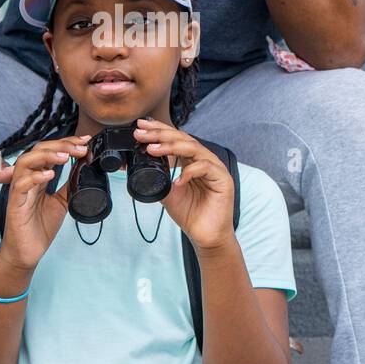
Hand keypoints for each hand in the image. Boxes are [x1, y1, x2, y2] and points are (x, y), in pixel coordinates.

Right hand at [0, 134, 90, 271]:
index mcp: (37, 177)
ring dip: (47, 155)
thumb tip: (85, 166)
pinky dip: (35, 177)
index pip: (49, 151)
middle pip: (38, 150)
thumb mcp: (62, 202)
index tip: (86, 141)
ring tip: (66, 156)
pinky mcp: (15, 204)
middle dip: (61, 145)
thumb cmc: (39, 227)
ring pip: (26, 162)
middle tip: (81, 148)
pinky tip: (50, 175)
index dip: (67, 143)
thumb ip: (70, 184)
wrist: (27, 253)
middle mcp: (26, 179)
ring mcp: (19, 190)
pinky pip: (20, 185)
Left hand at [133, 118, 234, 250]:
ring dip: (172, 147)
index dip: (159, 130)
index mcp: (192, 161)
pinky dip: (190, 172)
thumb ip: (159, 177)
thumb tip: (140, 166)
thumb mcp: (168, 193)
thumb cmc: (191, 214)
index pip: (176, 139)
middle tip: (142, 132)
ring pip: (194, 148)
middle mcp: (204, 160)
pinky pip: (206, 168)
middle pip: (183, 139)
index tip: (140, 127)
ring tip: (153, 149)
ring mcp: (215, 168)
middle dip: (161, 133)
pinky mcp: (224, 180)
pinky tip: (177, 180)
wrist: (205, 236)